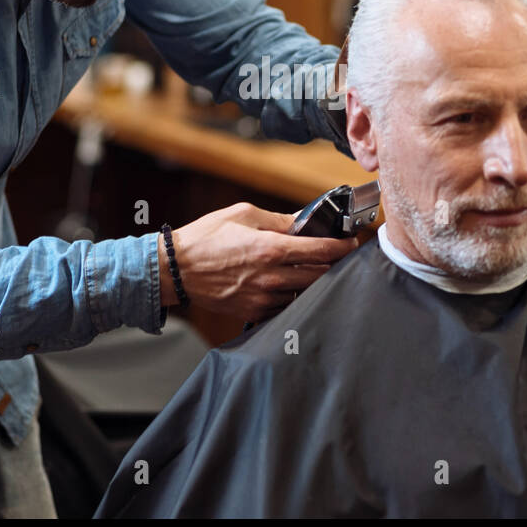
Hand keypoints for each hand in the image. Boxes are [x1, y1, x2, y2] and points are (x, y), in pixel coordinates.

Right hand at [160, 202, 358, 322]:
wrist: (175, 270)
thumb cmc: (206, 238)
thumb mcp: (244, 215)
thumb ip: (279, 220)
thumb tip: (304, 221)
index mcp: (271, 249)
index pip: (322, 250)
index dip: (342, 246)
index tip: (352, 242)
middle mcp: (271, 277)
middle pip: (320, 274)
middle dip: (333, 264)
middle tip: (338, 255)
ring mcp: (263, 298)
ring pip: (305, 292)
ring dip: (314, 281)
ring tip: (315, 269)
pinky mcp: (254, 311)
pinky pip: (286, 305)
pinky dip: (294, 295)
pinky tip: (291, 284)